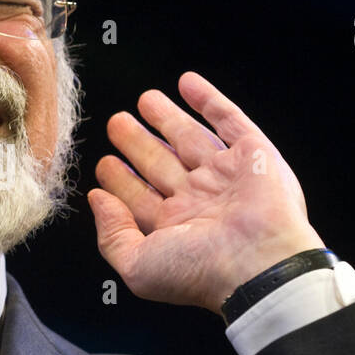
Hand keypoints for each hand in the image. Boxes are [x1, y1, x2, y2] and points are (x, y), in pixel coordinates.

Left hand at [87, 71, 324, 314]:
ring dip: (168, 118)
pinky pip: (229, 119)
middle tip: (117, 124)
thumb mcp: (138, 267)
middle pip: (162, 164)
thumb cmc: (200, 271)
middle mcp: (201, 201)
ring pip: (191, 138)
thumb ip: (112, 235)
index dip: (121, 182)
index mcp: (177, 228)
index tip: (103, 166)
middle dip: (138, 144)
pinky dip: (208, 99)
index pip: (141, 198)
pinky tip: (186, 83)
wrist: (258, 263)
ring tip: (145, 100)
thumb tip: (97, 201)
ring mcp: (227, 176)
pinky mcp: (253, 154)